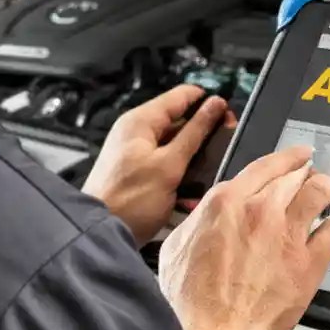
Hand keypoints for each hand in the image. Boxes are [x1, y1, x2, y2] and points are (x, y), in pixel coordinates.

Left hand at [82, 85, 231, 245]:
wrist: (99, 234)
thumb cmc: (132, 199)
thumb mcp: (170, 165)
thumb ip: (195, 132)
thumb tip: (216, 103)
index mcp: (142, 120)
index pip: (182, 95)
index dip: (207, 102)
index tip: (229, 118)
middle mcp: (137, 131)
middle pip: (179, 121)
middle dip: (203, 135)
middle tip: (224, 152)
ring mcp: (136, 152)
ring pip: (175, 145)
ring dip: (193, 160)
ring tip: (209, 176)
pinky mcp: (138, 172)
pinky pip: (166, 165)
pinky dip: (180, 176)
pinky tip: (191, 195)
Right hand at [157, 146, 329, 329]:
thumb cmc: (193, 299)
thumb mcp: (178, 245)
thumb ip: (200, 220)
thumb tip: (208, 213)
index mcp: (227, 203)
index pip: (265, 166)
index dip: (287, 157)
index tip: (297, 155)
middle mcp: (260, 211)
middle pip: (293, 176)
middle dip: (304, 171)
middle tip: (309, 172)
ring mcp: (288, 235)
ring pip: (317, 194)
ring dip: (323, 188)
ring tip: (326, 189)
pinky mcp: (309, 262)